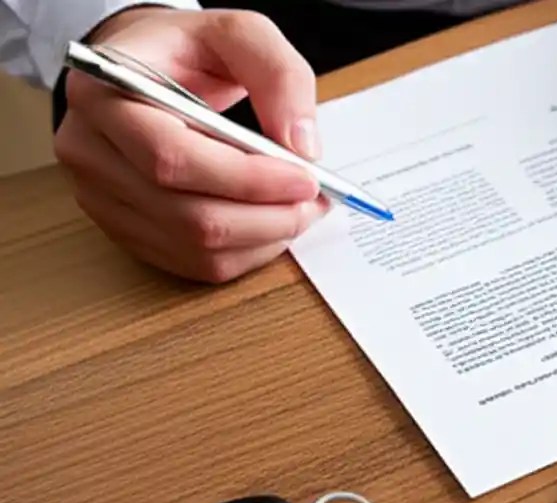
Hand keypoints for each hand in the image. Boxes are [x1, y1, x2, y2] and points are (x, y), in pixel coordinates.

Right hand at [55, 7, 326, 282]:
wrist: (145, 68)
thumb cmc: (186, 49)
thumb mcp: (239, 35)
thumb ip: (279, 77)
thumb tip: (302, 146)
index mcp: (103, 94)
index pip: (174, 158)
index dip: (248, 179)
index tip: (305, 178)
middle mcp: (89, 151)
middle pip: (189, 216)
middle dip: (268, 216)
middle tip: (315, 200)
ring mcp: (100, 197)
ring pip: (196, 248)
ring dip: (264, 237)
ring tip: (299, 208)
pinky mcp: (124, 228)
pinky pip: (194, 264)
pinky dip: (246, 252)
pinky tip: (269, 224)